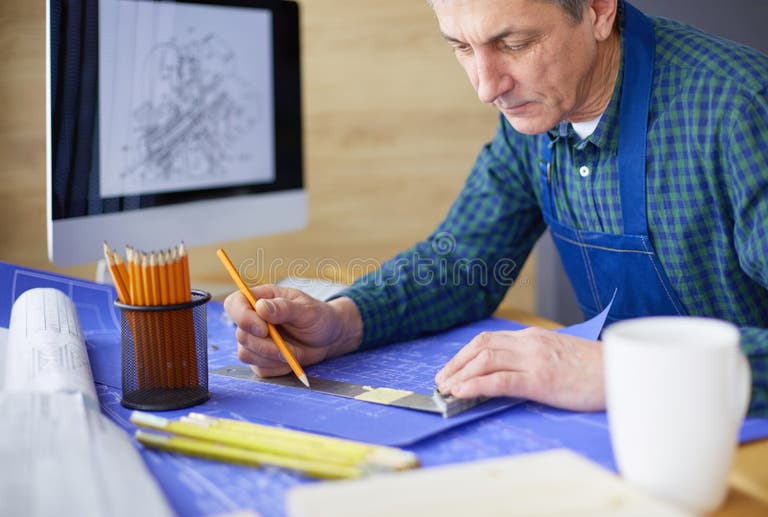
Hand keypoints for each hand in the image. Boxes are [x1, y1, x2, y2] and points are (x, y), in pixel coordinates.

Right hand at [223, 285, 361, 377]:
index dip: (242, 317)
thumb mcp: (307, 310)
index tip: (263, 329)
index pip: (234, 304)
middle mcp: (253, 319)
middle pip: (240, 334)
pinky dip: (277, 368)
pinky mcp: (260, 359)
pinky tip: (290, 359)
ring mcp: (255, 340)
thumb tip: (260, 307)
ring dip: (271, 357)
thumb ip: (284, 308)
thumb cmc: (318, 317)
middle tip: (285, 348)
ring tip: (292, 352)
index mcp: (261, 299)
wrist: (328, 338)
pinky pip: (259, 369)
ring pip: (246, 354)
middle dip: (264, 345)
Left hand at [434, 327, 604, 410]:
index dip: (464, 354)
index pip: (488, 340)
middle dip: (456, 363)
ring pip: (485, 360)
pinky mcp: (541, 379)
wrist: (624, 373)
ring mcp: (535, 360)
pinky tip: (462, 393)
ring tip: (446, 389)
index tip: (451, 369)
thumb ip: (534, 359)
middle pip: (480, 346)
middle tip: (441, 380)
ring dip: (460, 374)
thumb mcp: (559, 357)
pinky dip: (476, 385)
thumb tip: (509, 373)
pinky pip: (500, 379)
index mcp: (533, 337)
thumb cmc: (595, 370)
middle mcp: (530, 343)